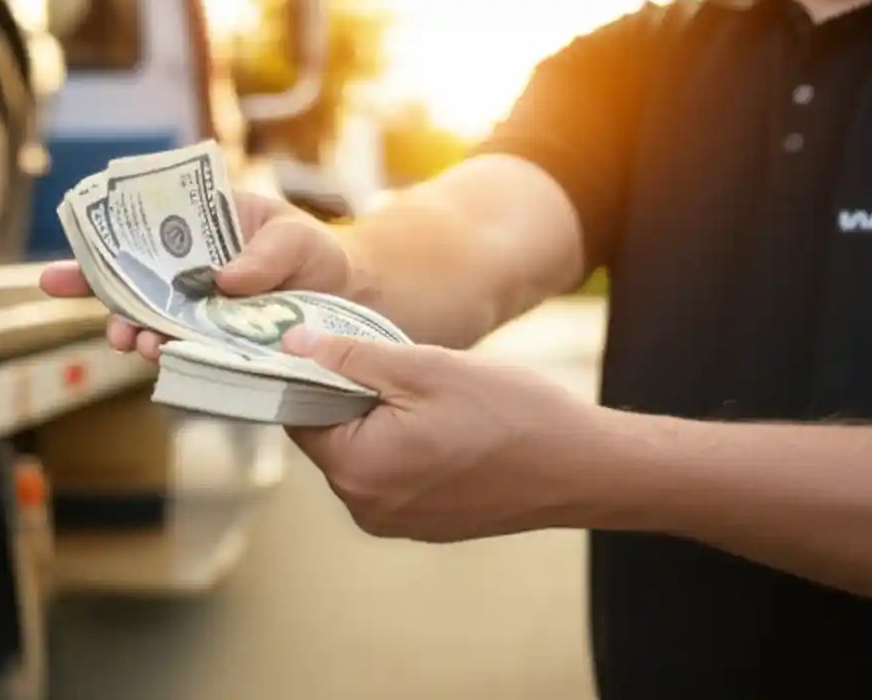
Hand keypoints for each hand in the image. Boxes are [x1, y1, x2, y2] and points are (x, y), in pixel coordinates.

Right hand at [39, 191, 354, 359]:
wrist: (352, 298)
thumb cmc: (315, 253)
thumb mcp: (294, 237)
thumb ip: (265, 254)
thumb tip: (226, 279)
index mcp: (194, 234)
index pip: (133, 240)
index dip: (92, 257)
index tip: (53, 278)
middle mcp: (187, 277)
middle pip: (130, 291)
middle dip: (111, 309)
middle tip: (115, 327)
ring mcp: (200, 316)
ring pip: (155, 328)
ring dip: (142, 338)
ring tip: (144, 345)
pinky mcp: (220, 349)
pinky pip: (191, 356)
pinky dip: (178, 360)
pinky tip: (174, 361)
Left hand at [280, 326, 609, 541]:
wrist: (580, 467)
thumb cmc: (508, 414)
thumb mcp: (422, 367)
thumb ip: (348, 357)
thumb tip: (292, 345)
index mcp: (356, 470)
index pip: (301, 416)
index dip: (316, 377)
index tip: (343, 349)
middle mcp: (366, 508)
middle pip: (331, 439)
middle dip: (355, 400)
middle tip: (403, 370)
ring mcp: (395, 523)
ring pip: (364, 457)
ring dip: (383, 424)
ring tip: (434, 401)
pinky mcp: (424, 526)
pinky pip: (394, 478)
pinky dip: (407, 450)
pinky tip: (449, 430)